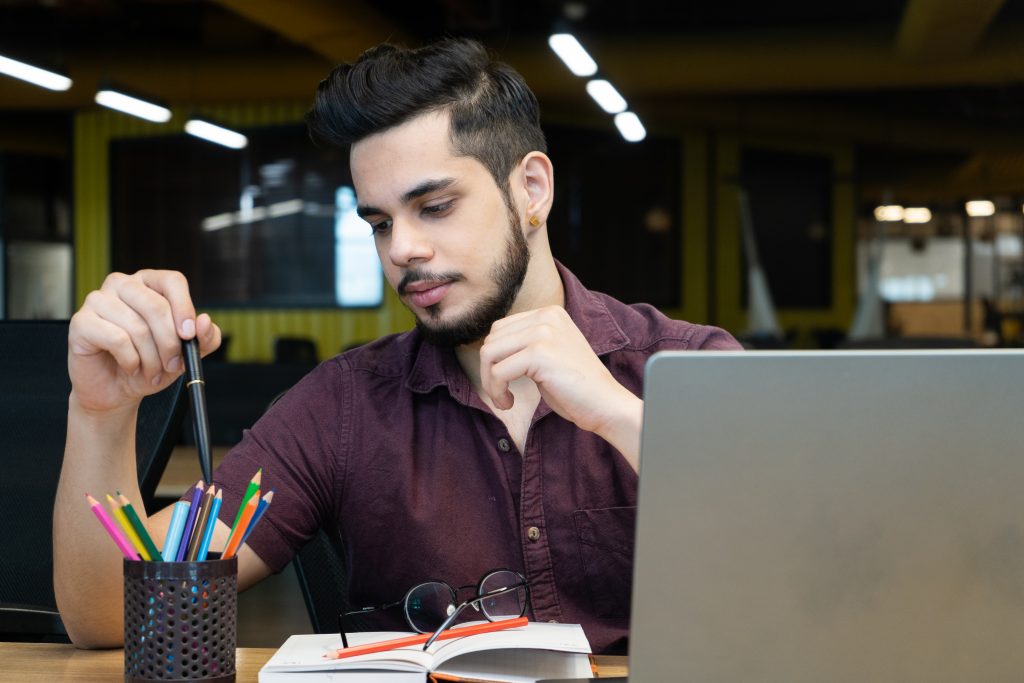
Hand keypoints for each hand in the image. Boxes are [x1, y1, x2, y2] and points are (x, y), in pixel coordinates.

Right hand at [68, 270, 221, 414]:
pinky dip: (131, 360)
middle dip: (170, 342)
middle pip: (155, 305)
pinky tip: (131, 367)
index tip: (189, 335)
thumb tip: (204, 321)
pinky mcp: (81, 322)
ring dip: (152, 358)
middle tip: (175, 365)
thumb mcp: (187, 354)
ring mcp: (98, 300)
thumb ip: (205, 338)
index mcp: (149, 283)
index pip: (172, 281)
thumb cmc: (151, 364)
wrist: (117, 390)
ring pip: (137, 326)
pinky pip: (116, 339)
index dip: (184, 308)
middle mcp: (122, 284)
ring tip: (152, 372)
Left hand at [478, 306, 641, 459]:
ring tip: (504, 399)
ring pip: (489, 354)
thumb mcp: (549, 353)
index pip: (500, 328)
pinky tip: (509, 403)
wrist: (606, 404)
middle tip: (501, 393)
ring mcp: (543, 333)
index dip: (495, 358)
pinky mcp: (540, 354)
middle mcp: (546, 316)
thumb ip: (525, 344)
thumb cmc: (576, 386)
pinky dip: (497, 391)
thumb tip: (488, 347)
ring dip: (490, 382)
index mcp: (549, 313)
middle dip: (489, 370)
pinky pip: (498, 372)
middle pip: (491, 339)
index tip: (504, 380)